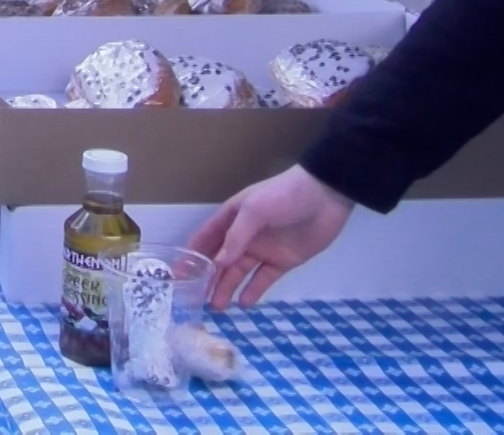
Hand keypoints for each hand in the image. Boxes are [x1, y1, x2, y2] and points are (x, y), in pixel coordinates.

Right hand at [187, 165, 353, 308]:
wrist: (325, 197)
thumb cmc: (283, 197)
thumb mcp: (254, 211)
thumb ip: (236, 238)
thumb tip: (217, 264)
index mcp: (231, 219)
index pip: (205, 240)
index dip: (191, 257)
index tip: (178, 277)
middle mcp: (243, 237)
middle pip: (219, 261)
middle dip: (207, 279)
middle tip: (195, 300)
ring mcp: (263, 250)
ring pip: (239, 273)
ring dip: (227, 288)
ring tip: (217, 307)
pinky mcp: (282, 261)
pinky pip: (263, 279)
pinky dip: (253, 290)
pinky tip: (244, 303)